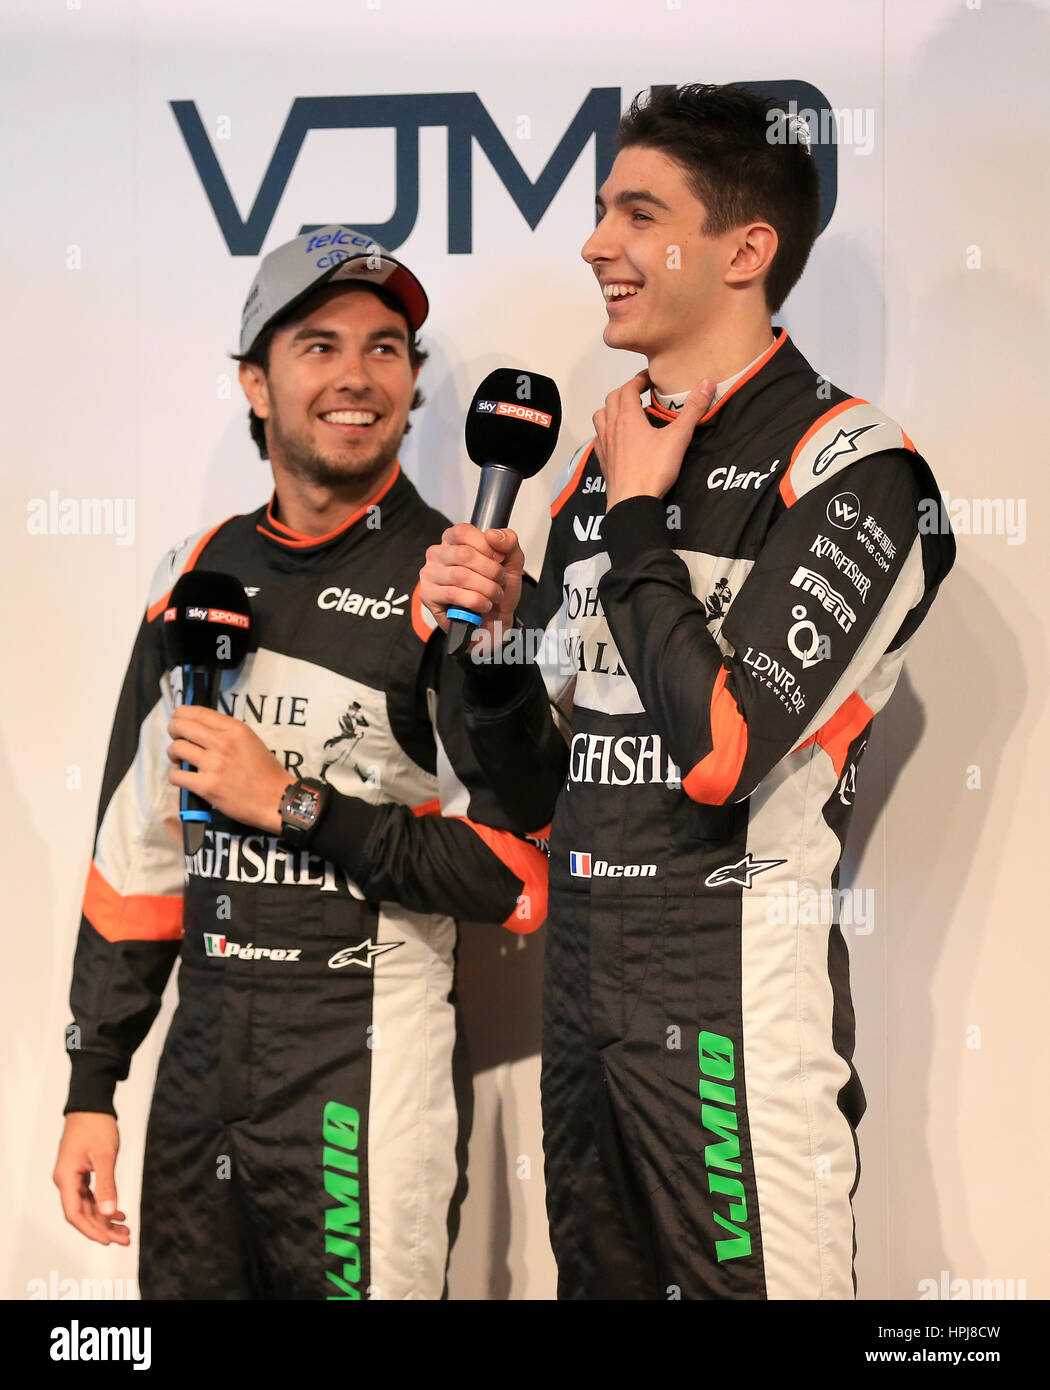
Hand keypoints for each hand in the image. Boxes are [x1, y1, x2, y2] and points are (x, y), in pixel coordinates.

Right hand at [53, 1113, 129, 1245]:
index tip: (109, 1240)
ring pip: (88, 1206)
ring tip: (125, 1230)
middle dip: (103, 1228)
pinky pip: (91, 1195)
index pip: (75, 1214)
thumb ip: (106, 1185)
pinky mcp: (81, 1172)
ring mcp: (73, 1177)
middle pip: (83, 1214)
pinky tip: (118, 1213)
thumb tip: (108, 1212)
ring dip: (105, 1219)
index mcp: (66, 1178)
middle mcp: (66, 1181)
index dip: (91, 1230)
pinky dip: (104, 1205)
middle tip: (125, 1238)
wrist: (91, 1105)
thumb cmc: (96, 1126)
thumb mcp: (104, 1155)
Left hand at [167, 707, 287, 832]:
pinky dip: (176, 776)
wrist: (276, 799)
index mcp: (235, 730)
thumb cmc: (265, 771)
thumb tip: (201, 728)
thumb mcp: (251, 741)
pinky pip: (177, 775)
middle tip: (176, 738)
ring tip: (179, 759)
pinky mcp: (207, 786)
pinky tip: (183, 777)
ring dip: (173, 753)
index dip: (181, 713)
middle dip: (173, 730)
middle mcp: (223, 743)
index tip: (178, 718)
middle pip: (182, 726)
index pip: (198, 712)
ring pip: (176, 748)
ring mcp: (214, 765)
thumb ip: (228, 732)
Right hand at [420, 523, 524, 650]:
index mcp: (453, 540)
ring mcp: (430, 574)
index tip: (499, 559)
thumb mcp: (511, 561)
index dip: (486, 546)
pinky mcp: (427, 595)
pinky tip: (482, 605)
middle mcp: (438, 554)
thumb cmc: (497, 588)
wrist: (495, 619)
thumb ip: (508, 541)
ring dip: (485, 588)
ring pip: (460, 576)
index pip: (463, 532)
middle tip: (499, 581)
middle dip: (490, 571)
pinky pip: (452, 594)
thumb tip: (492, 534)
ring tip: (493, 595)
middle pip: (463, 554)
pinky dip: (474, 601)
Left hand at [593, 371, 715, 509]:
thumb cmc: (653, 470)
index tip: (650, 379)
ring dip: (610, 409)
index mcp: (628, 418)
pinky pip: (599, 438)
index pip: (628, 388)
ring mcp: (605, 445)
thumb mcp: (678, 437)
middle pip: (612, 399)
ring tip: (625, 412)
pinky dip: (605, 431)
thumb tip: (707, 384)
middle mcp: (612, 428)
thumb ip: (693, 410)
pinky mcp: (603, 461)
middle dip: (625, 391)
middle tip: (640, 392)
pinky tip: (616, 438)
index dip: (639, 380)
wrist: (632, 502)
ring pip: (600, 417)